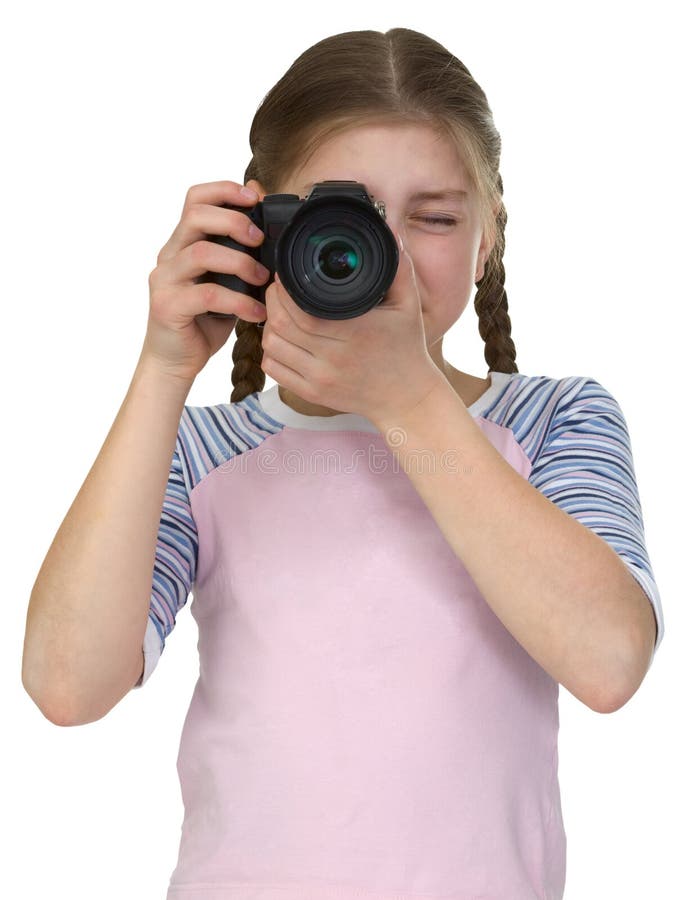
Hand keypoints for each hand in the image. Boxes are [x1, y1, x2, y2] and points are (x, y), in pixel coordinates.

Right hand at [143, 179, 268, 382]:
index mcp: (182, 244)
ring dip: (240, 262)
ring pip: (202, 253)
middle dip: (234, 221)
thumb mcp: (225, 283)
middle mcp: (169, 256)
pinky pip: (208, 294)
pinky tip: (256, 312)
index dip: (224, 190)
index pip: (195, 199)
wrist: (174, 361)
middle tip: (260, 239)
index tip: (254, 197)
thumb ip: (238, 256)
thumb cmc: (202, 321)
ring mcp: (165, 280)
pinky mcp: (168, 306)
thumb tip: (266, 229)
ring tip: (262, 279)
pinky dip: (239, 301)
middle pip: (196, 216)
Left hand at [259, 235, 444, 424]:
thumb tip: (389, 232)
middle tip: (277, 289)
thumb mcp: (409, 305)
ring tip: (278, 312)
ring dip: (268, 325)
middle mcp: (333, 357)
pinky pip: (274, 371)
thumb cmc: (407, 349)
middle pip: (281, 325)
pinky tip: (280, 340)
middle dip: (271, 301)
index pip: (300, 308)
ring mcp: (320, 379)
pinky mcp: (312, 394)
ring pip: (273, 346)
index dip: (283, 288)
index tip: (285, 275)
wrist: (408, 398)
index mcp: (354, 332)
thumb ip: (399, 267)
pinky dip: (270, 352)